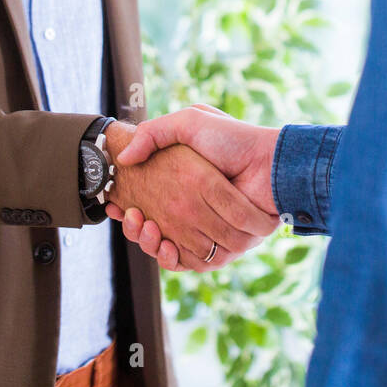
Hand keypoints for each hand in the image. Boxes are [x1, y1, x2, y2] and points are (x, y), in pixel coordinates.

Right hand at [102, 120, 277, 270]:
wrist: (269, 162)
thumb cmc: (233, 139)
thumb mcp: (189, 122)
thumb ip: (154, 132)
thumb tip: (124, 158)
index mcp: (186, 188)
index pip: (149, 207)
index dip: (130, 210)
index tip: (117, 206)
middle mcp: (196, 212)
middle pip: (154, 232)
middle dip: (136, 229)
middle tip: (130, 217)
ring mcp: (209, 231)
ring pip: (169, 249)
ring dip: (150, 243)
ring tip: (146, 227)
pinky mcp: (223, 247)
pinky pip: (193, 263)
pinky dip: (174, 259)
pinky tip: (163, 244)